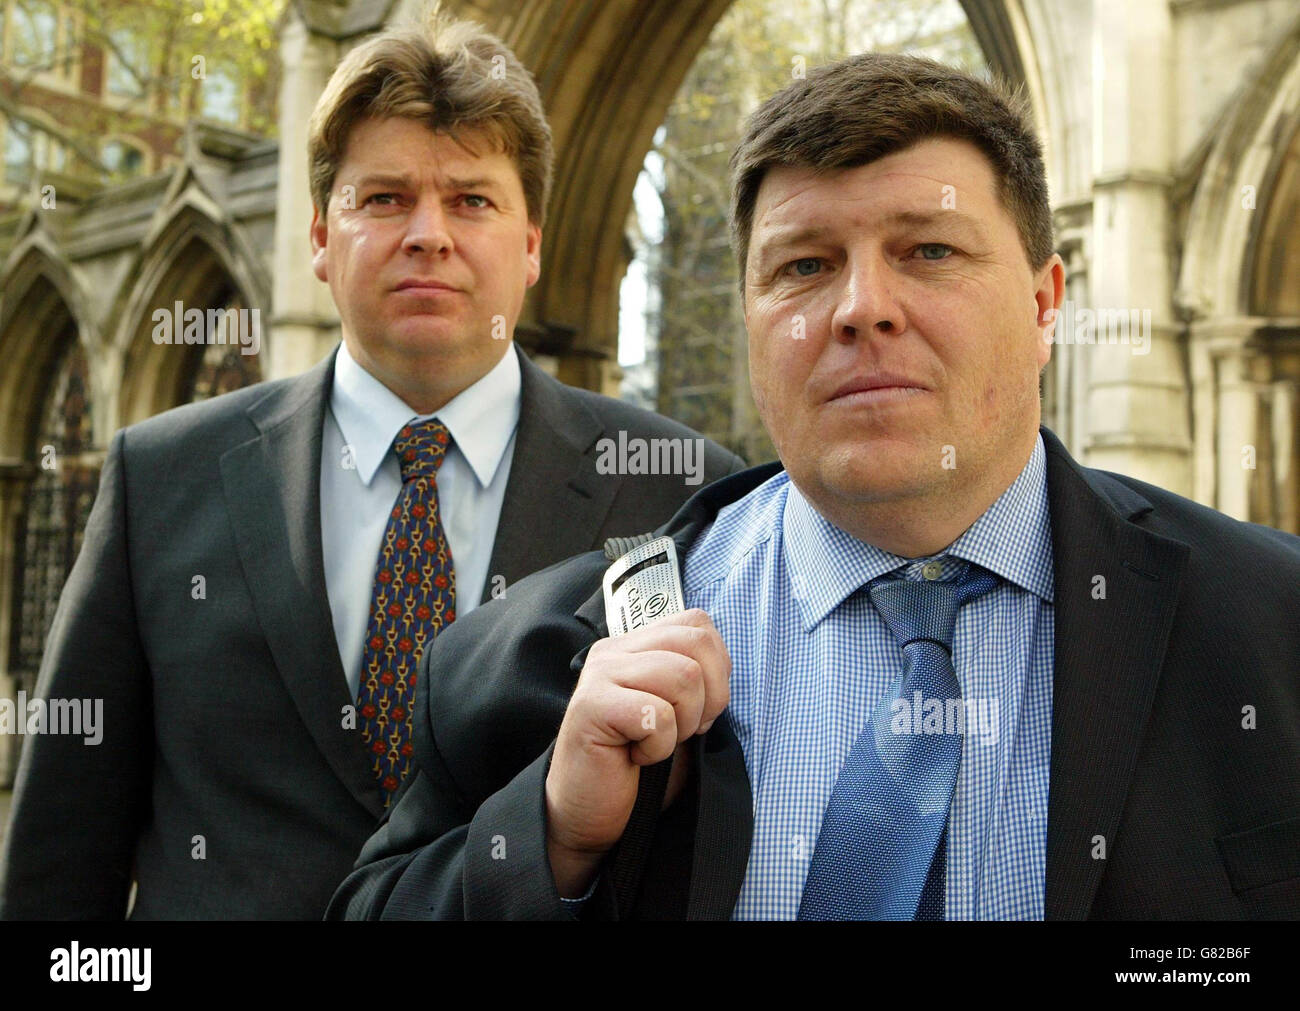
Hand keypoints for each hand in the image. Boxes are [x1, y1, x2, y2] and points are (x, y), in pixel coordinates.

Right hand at [544, 608, 730, 897]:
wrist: (589, 817)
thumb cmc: (637, 770)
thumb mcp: (679, 714)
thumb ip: (696, 678)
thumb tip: (722, 665)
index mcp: (635, 645)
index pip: (698, 624)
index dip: (718, 669)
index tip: (700, 711)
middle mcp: (614, 651)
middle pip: (697, 642)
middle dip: (710, 696)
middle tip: (684, 731)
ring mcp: (600, 675)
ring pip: (683, 675)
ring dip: (682, 724)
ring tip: (654, 743)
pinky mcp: (590, 706)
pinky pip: (656, 714)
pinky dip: (659, 746)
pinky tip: (636, 756)